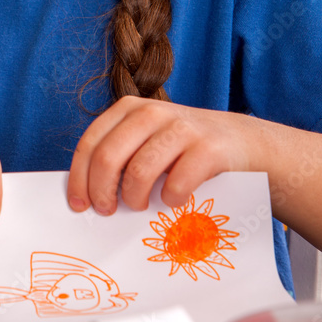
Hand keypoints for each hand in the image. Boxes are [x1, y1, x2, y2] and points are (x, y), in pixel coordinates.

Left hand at [67, 96, 264, 214]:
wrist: (241, 142)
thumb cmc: (183, 149)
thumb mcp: (147, 141)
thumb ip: (119, 155)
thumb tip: (83, 193)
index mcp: (129, 109)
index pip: (91, 143)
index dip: (79, 177)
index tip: (79, 205)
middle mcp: (152, 112)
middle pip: (109, 156)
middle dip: (102, 191)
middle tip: (107, 211)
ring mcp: (181, 128)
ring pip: (139, 171)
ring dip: (135, 199)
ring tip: (141, 206)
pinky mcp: (208, 148)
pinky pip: (176, 184)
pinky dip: (169, 200)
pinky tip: (173, 201)